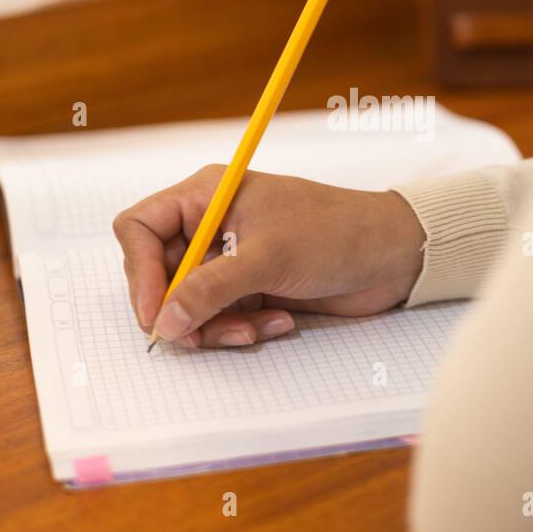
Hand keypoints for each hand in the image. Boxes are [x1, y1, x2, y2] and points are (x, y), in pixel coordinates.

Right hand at [113, 167, 425, 349]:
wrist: (392, 255)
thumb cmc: (335, 233)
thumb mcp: (267, 258)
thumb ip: (209, 290)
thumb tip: (164, 321)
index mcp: (207, 195)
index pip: (140, 228)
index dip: (140, 272)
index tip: (156, 313)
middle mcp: (211, 223)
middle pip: (160, 274)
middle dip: (180, 309)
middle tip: (198, 336)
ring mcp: (230, 257)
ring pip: (190, 303)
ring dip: (217, 325)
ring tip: (255, 328)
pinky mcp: (251, 286)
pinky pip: (222, 316)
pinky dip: (242, 327)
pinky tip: (279, 322)